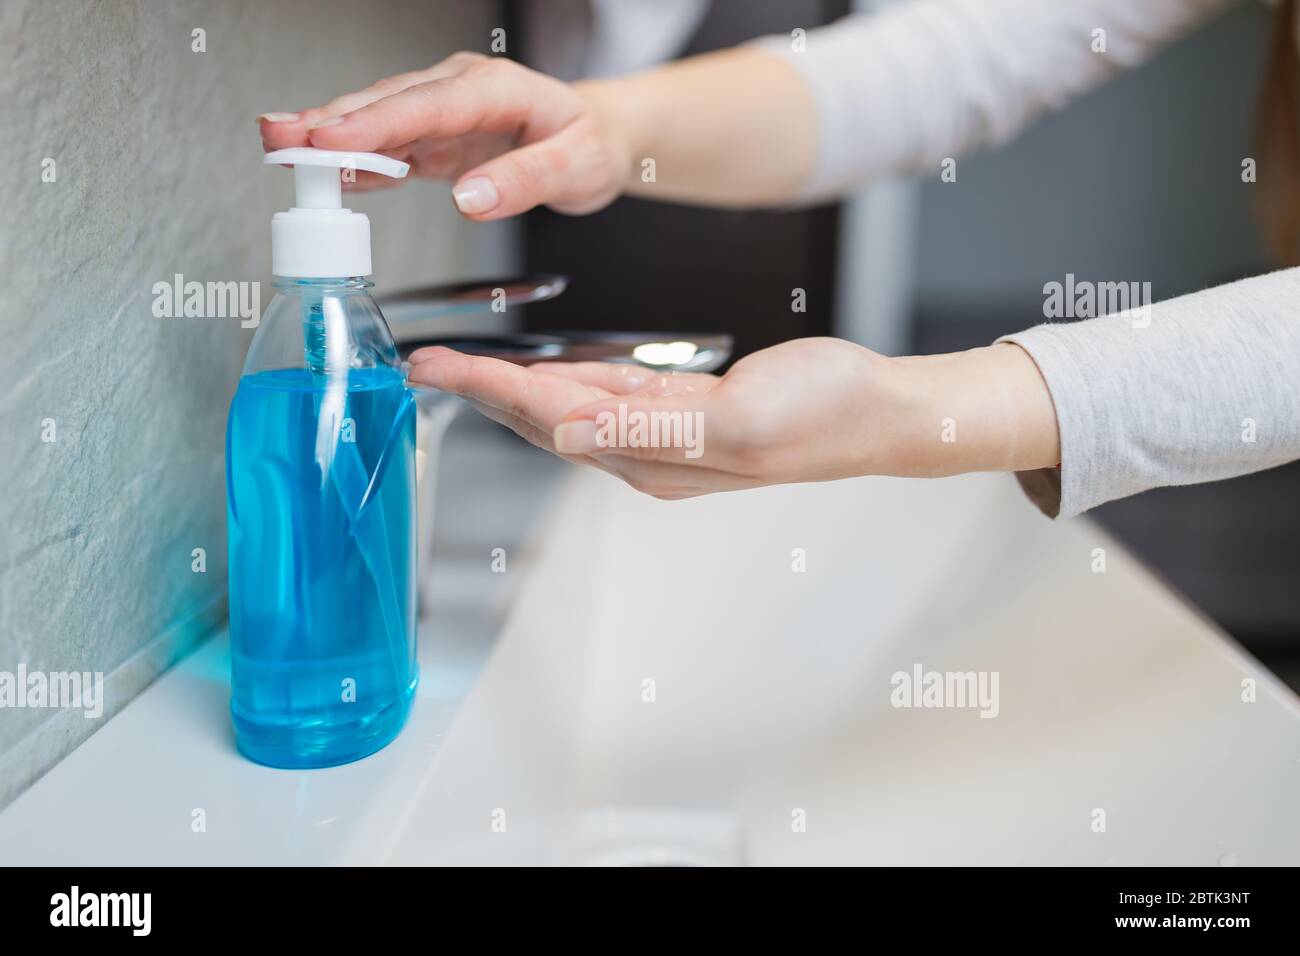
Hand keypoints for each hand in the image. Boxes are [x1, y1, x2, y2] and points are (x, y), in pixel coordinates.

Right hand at [258, 52, 629, 219]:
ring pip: (378, 120)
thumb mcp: (576, 168)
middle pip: (387, 105)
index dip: (374, 123)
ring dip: (328, 135)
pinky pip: (388, 144)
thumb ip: (522, 182)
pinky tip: (324, 172)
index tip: (331, 140)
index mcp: (494, 89)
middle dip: (329, 121)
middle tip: (278, 138)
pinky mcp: (435, 137)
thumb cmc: (590, 145)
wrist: (599, 137)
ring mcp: (443, 112)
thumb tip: (469, 199)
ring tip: (279, 148)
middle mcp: (460, 90)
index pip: (425, 105)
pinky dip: (353, 158)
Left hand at [406, 338, 1060, 498]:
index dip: (488, 391)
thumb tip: (577, 435)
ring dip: (513, 388)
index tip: (435, 368)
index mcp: (654, 456)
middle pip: (544, 419)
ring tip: (464, 368)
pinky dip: (566, 381)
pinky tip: (545, 372)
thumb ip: (656, 429)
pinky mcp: (684, 409)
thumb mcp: (743, 422)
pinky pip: (608, 395)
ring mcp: (665, 432)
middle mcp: (648, 451)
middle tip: (422, 365)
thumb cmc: (826, 417)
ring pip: (569, 408)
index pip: (551, 419)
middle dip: (480, 392)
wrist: (879, 412)